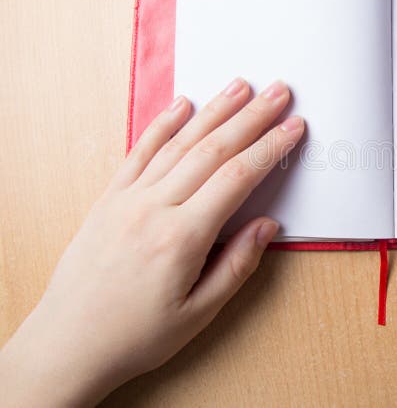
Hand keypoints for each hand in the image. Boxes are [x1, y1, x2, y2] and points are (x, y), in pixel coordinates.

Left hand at [0, 78, 303, 406]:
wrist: (68, 344)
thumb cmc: (135, 335)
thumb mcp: (199, 313)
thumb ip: (237, 264)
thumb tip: (267, 225)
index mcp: (181, 238)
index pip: (236, 178)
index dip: (270, 148)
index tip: (293, 127)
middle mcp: (153, 208)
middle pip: (212, 150)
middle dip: (251, 118)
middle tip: (277, 91)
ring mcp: (127, 199)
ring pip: (178, 143)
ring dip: (212, 111)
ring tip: (239, 86)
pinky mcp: (109, 199)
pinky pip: (138, 152)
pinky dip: (162, 125)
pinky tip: (181, 105)